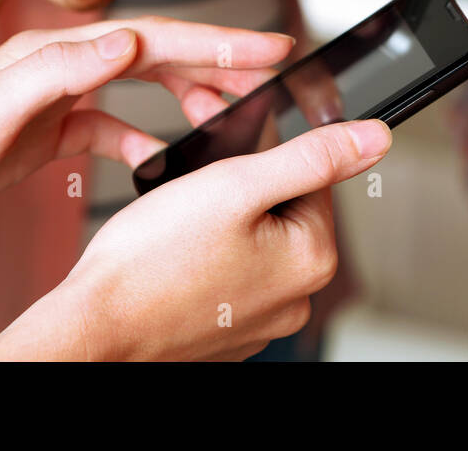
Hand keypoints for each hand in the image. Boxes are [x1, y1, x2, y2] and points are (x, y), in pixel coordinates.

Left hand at [0, 17, 292, 253]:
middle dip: (213, 62)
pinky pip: (104, 131)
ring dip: (183, 100)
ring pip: (135, 92)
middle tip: (266, 74)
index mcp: (48, 54)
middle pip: (152, 57)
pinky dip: (138, 140)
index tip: (265, 46)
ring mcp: (47, 103)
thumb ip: (60, 72)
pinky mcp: (37, 138)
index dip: (213, 41)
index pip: (148, 39)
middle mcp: (53, 70)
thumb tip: (127, 40)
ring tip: (224, 117)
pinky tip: (155, 156)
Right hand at [0, 117, 392, 360]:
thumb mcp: (235, 184)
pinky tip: (173, 254)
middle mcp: (296, 298)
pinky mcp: (224, 330)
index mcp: (312, 259)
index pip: (313, 177)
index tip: (224, 158)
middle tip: (193, 189)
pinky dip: (204, 256)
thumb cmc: (150, 263)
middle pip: (282, 207)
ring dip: (220, 219)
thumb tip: (375, 136)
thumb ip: (311, 156)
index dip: (264, 153)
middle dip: (241, 184)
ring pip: (251, 239)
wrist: (92, 328)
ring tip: (177, 225)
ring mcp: (259, 320)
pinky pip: (227, 272)